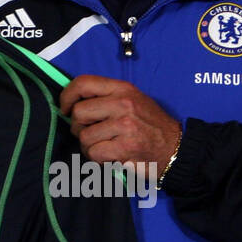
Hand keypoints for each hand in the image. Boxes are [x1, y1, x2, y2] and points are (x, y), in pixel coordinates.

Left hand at [59, 75, 181, 171]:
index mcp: (122, 89)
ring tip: (104, 146)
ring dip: (89, 146)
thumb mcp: (133, 99)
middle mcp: (123, 104)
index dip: (67, 96)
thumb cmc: (150, 124)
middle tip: (90, 133)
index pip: (83, 83)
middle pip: (79, 113)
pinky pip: (94, 153)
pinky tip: (111, 156)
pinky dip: (98, 158)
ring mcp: (124, 126)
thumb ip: (106, 97)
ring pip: (84, 137)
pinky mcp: (125, 147)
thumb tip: (72, 102)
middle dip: (78, 127)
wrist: (177, 148)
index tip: (64, 108)